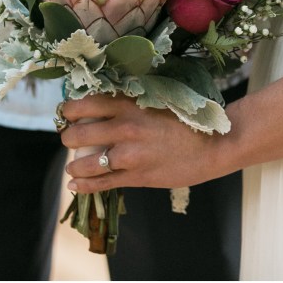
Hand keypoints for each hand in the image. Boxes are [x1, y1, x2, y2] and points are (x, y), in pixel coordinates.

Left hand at [59, 94, 230, 192]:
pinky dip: (84, 185)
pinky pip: (102, 183)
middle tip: (70, 137)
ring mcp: (130, 155)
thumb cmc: (187, 118)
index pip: (84, 104)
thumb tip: (103, 99)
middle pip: (77, 134)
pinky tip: (75, 183)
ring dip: (74, 164)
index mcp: (130, 104)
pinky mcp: (137, 177)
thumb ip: (131, 99)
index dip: (70, 109)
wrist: (214, 145)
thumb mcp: (158, 98)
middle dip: (68, 136)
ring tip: (73, 164)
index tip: (69, 112)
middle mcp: (125, 128)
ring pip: (86, 162)